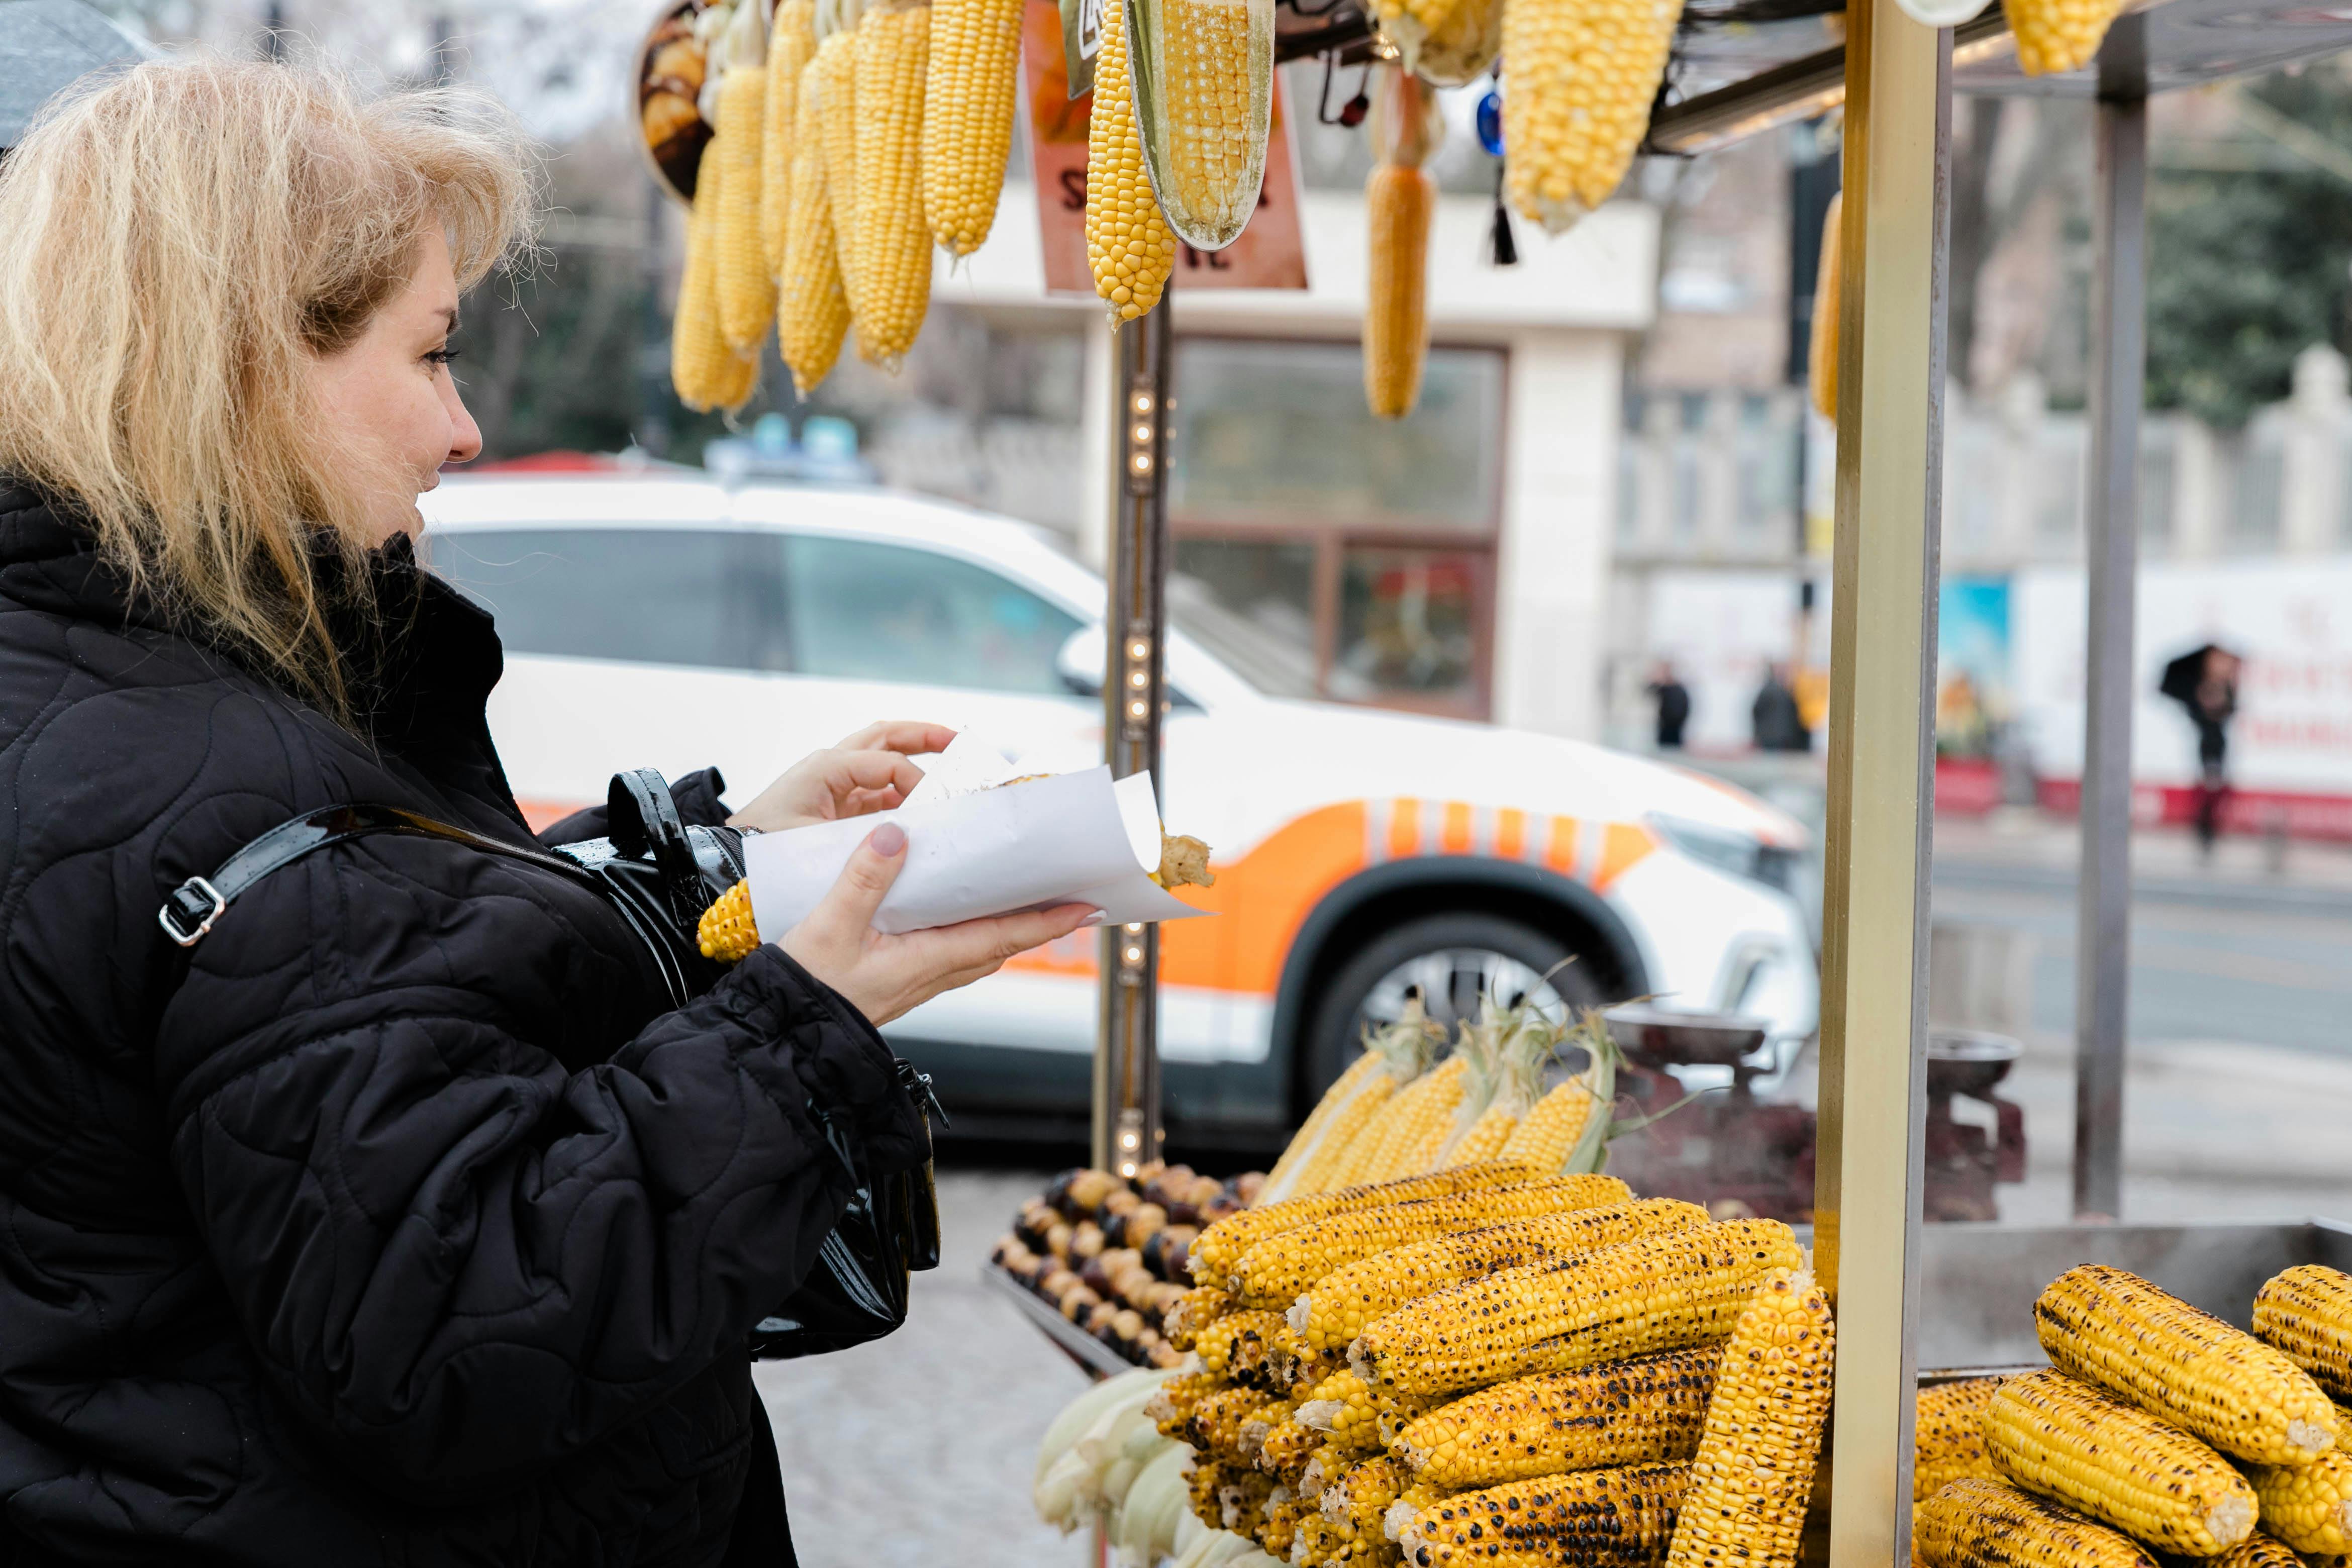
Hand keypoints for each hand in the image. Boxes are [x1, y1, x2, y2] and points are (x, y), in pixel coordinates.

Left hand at [727, 721, 958, 833]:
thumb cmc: (763, 849)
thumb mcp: (815, 842)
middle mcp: (832, 767)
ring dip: (917, 759)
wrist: (727, 861)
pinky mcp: (836, 805)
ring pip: (883, 759)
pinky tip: (925, 809)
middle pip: (887, 737)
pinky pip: (877, 789)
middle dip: (925, 736)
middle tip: (960, 743)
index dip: (920, 783)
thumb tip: (904, 836)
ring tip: (952, 766)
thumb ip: (862, 839)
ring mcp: (835, 784)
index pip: (888, 764)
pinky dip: (903, 792)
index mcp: (827, 768)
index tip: (940, 808)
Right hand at [780, 822, 1094, 1025]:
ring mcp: (919, 980)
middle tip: (1070, 894)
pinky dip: (973, 933)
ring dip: (1008, 927)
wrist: (782, 1034)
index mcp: (928, 959)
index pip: (1004, 936)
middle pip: (1001, 944)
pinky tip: (963, 915)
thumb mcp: (831, 924)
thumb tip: (899, 832)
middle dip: (1039, 921)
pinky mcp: (901, 980)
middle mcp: (933, 974)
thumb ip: (865, 877)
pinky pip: (953, 954)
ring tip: (1029, 899)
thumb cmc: (806, 986)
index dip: (1048, 922)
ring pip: (979, 952)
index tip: (1086, 906)